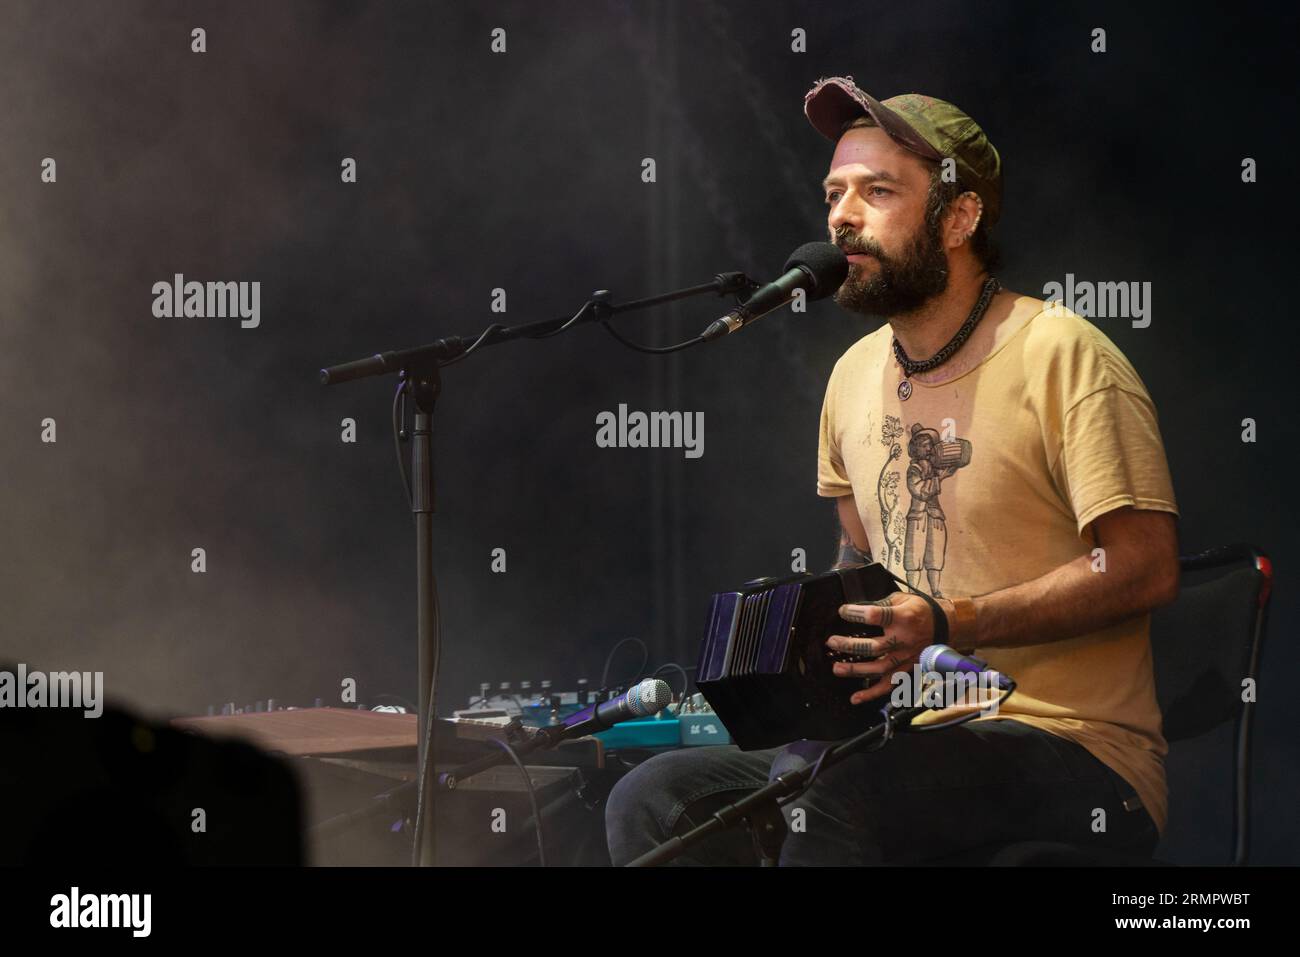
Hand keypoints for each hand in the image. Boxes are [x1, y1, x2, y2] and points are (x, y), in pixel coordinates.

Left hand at [824, 591, 939, 704]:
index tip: (842, 611)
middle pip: (874, 646)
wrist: (944, 625)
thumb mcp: (901, 599)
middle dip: (850, 645)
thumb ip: (880, 605)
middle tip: (832, 642)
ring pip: (878, 668)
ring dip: (856, 670)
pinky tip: (856, 697)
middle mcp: (904, 639)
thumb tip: (855, 609)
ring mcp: (905, 657)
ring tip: (837, 668)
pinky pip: (889, 685)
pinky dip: (872, 693)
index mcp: (903, 617)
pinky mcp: (906, 669)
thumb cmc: (918, 610)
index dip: (856, 613)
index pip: (875, 615)